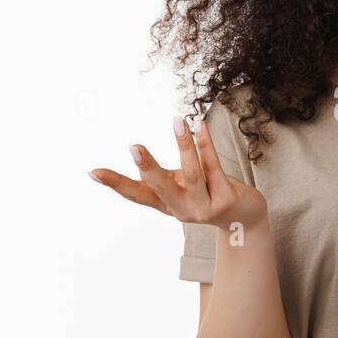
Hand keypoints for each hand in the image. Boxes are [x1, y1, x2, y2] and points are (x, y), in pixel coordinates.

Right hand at [89, 114, 267, 229]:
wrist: (243, 216)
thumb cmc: (206, 193)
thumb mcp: (179, 187)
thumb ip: (160, 177)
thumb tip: (135, 155)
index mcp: (166, 205)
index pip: (136, 195)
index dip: (116, 184)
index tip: (93, 171)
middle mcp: (182, 210)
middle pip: (161, 188)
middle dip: (148, 167)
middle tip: (134, 146)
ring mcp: (204, 208)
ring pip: (193, 175)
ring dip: (185, 146)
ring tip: (178, 121)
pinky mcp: (226, 199)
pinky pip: (214, 167)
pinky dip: (206, 145)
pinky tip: (200, 126)